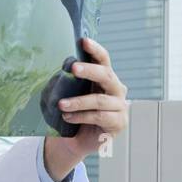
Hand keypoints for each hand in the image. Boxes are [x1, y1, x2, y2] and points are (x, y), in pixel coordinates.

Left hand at [43, 37, 128, 178]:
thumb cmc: (75, 112)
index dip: (95, 50)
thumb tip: (62, 66)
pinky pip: (99, 117)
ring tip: (61, 105)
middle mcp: (116, 89)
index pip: (104, 60)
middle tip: (73, 68)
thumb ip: (68, 81)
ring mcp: (120, 106)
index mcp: (105, 78)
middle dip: (89, 70)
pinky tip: (67, 117)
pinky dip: (81, 116)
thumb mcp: (69, 94)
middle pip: (106, 75)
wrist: (78, 140)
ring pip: (100, 100)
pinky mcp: (118, 123)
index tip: (83, 40)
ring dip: (78, 102)